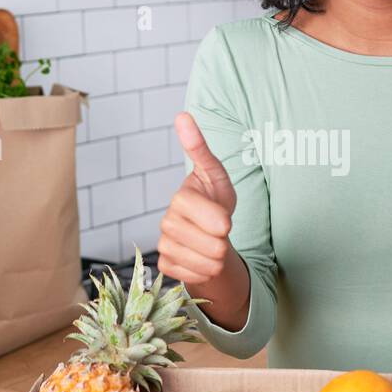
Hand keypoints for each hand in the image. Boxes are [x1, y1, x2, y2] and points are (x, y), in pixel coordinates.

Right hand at [157, 112, 237, 284]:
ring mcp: (164, 245)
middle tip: (220, 232)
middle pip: (211, 245)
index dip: (223, 222)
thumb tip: (182, 115)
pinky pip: (194, 276)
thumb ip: (200, 148)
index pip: (212, 220)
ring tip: (214, 245)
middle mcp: (167, 222)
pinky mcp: (166, 265)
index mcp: (181, 198)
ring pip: (204, 263)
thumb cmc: (214, 197)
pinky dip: (205, 272)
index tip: (226, 221)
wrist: (208, 230)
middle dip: (224, 241)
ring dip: (217, 258)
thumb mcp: (216, 173)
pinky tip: (203, 259)